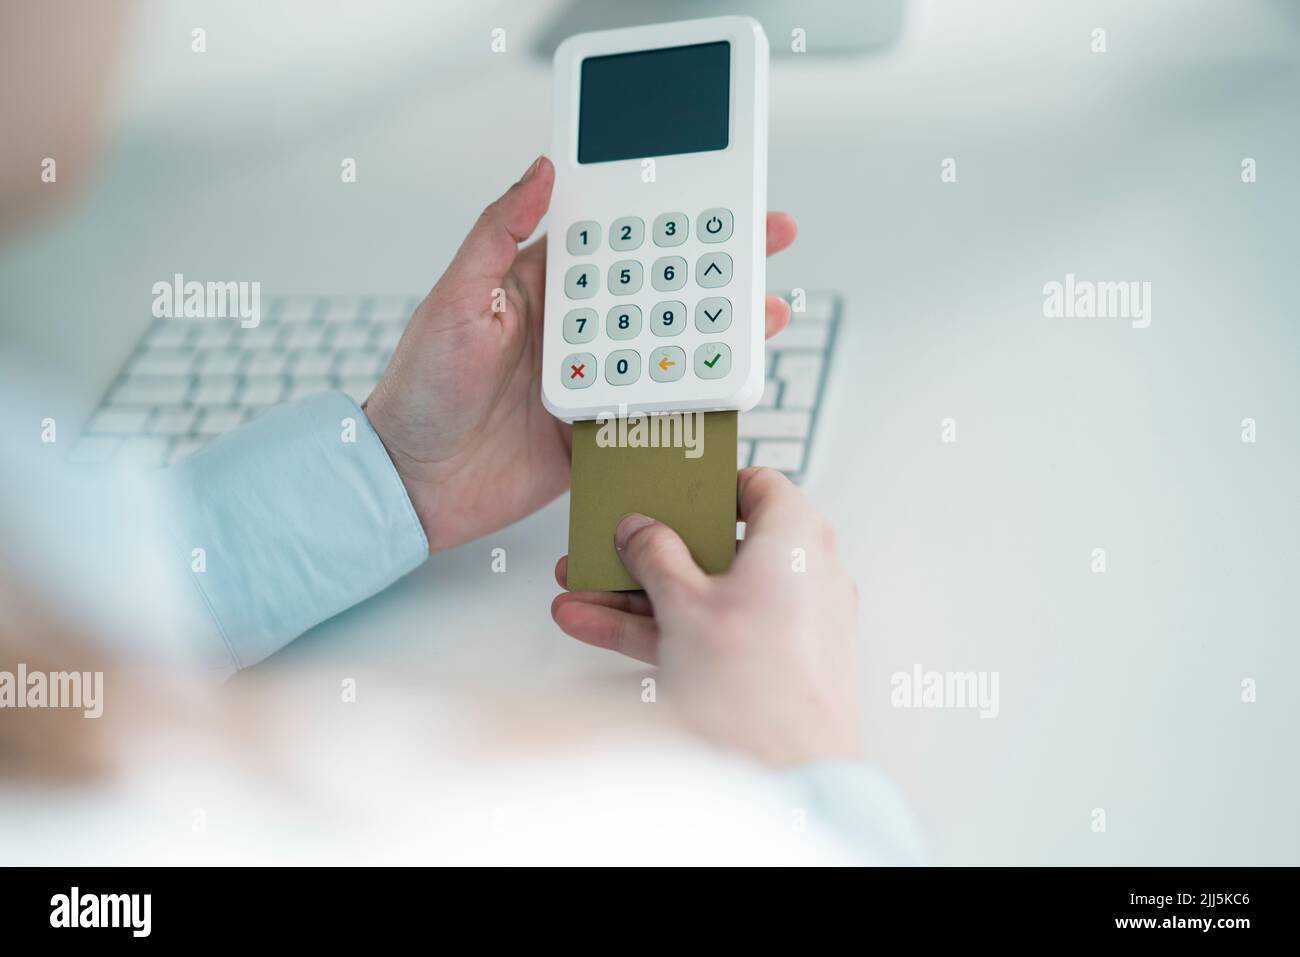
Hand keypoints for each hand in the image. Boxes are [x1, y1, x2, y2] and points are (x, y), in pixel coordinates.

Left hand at [364, 156, 798, 551]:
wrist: (411, 485)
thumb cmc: (419, 392)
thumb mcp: (454, 301)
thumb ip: (497, 237)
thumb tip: (540, 172)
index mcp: (543, 290)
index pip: (616, 243)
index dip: (664, 217)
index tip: (711, 196)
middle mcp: (575, 333)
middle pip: (657, 292)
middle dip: (715, 269)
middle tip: (766, 244)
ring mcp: (593, 383)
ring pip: (668, 350)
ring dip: (717, 333)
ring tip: (765, 314)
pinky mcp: (600, 434)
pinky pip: (657, 414)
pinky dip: (694, 402)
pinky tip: (728, 387)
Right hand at [552, 467, 862, 766]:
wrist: (789, 772)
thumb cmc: (759, 686)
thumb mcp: (684, 603)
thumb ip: (654, 555)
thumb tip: (640, 531)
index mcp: (795, 537)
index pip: (756, 485)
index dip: (706, 485)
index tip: (664, 490)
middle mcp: (802, 573)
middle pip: (717, 546)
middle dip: (649, 551)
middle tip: (608, 549)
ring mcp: (788, 622)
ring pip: (705, 593)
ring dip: (639, 595)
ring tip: (581, 594)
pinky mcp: (771, 662)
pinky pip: (711, 630)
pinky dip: (662, 627)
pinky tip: (599, 628)